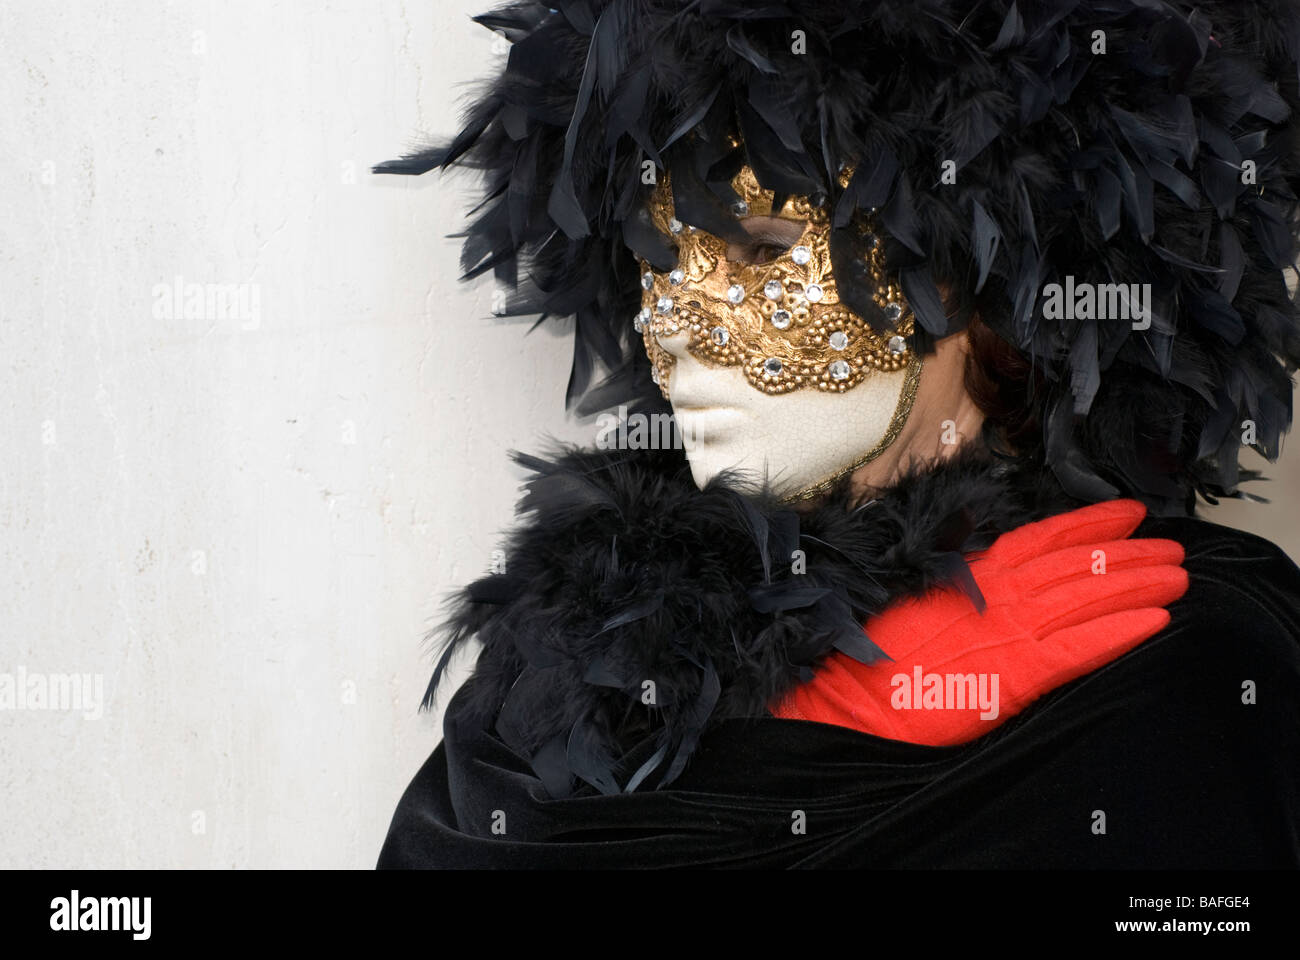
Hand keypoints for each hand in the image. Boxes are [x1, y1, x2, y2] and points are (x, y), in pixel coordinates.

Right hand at [770, 499, 1188, 744]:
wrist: (851, 695)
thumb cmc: (873, 655)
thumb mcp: (917, 602)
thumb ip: (961, 589)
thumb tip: (990, 580)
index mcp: (971, 573)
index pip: (1043, 538)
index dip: (1088, 524)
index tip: (1125, 514)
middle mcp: (997, 592)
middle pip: (1077, 564)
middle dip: (1129, 553)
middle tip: (1171, 546)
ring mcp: (1010, 629)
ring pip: (1089, 597)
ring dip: (1138, 584)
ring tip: (1177, 576)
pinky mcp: (1017, 672)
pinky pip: (1081, 647)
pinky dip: (1120, 631)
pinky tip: (1155, 622)